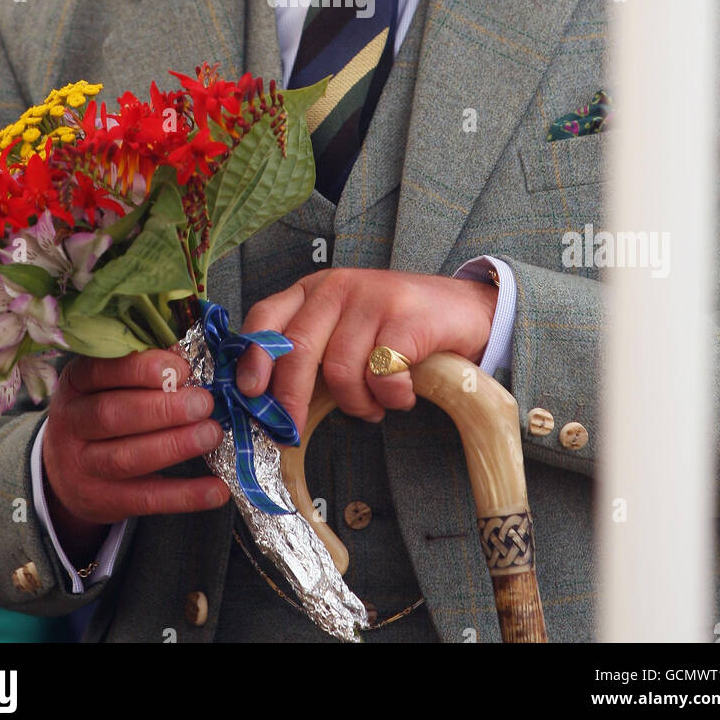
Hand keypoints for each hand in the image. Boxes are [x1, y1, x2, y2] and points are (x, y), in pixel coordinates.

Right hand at [42, 348, 229, 559]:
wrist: (65, 470)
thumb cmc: (102, 409)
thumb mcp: (108, 383)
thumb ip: (143, 369)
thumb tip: (188, 357)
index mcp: (75, 383)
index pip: (101, 371)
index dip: (141, 369)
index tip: (181, 369)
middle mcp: (71, 424)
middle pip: (112, 415)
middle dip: (163, 409)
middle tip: (203, 403)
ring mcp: (81, 467)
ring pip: (126, 458)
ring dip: (174, 446)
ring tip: (212, 434)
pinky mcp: (101, 501)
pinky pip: (145, 499)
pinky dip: (184, 496)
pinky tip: (217, 490)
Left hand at [234, 268, 497, 437]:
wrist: (470, 308)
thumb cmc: (399, 327)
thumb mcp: (346, 327)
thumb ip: (310, 349)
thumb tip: (265, 399)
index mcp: (316, 290)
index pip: (268, 316)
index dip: (252, 356)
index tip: (249, 393)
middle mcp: (340, 287)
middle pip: (298, 349)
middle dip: (291, 400)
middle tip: (292, 431)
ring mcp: (374, 298)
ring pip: (341, 370)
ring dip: (356, 403)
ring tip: (373, 405)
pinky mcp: (407, 317)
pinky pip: (381, 375)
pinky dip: (390, 398)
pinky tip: (401, 394)